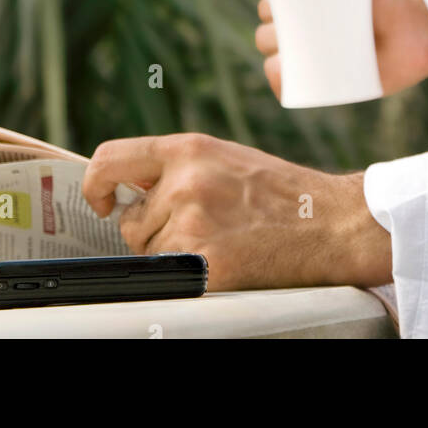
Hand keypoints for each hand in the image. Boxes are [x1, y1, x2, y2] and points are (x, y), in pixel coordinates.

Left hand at [82, 133, 392, 290]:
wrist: (331, 221)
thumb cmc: (282, 192)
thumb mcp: (225, 158)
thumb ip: (178, 168)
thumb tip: (130, 190)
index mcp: (188, 149)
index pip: (111, 160)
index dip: (95, 185)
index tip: (102, 201)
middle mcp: (185, 181)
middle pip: (132, 223)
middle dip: (154, 233)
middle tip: (202, 228)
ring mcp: (193, 223)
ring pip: (151, 255)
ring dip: (175, 256)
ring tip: (222, 241)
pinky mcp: (205, 264)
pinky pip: (172, 278)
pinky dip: (192, 278)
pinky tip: (226, 262)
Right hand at [255, 0, 427, 99]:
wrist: (422, 21)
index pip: (269, 4)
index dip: (269, 4)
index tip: (286, 1)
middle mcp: (306, 29)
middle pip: (268, 34)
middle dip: (271, 32)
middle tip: (299, 26)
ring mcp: (317, 59)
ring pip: (276, 62)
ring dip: (275, 59)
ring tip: (298, 50)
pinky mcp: (330, 85)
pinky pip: (294, 90)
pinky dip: (282, 85)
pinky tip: (289, 75)